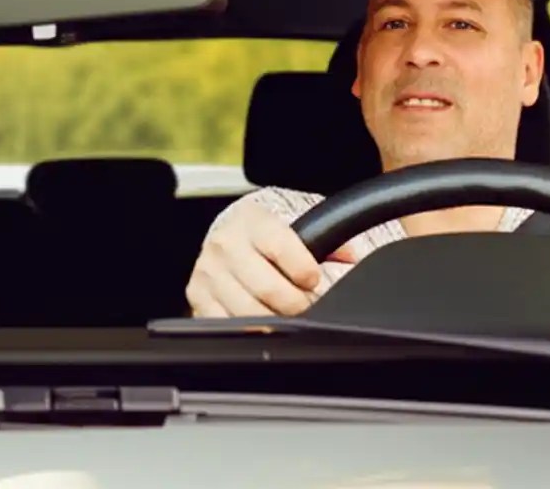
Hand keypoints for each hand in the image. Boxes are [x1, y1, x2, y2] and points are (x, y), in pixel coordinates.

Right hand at [186, 199, 347, 316]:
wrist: (231, 234)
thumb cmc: (268, 233)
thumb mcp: (295, 223)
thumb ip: (324, 239)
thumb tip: (351, 259)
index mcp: (251, 220)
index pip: (278, 245)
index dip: (302, 267)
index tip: (313, 278)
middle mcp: (225, 244)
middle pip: (267, 288)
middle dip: (296, 303)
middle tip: (308, 304)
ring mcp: (208, 273)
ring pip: (248, 312)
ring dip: (275, 320)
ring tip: (288, 314)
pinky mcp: (198, 297)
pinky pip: (226, 325)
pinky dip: (249, 329)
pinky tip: (263, 321)